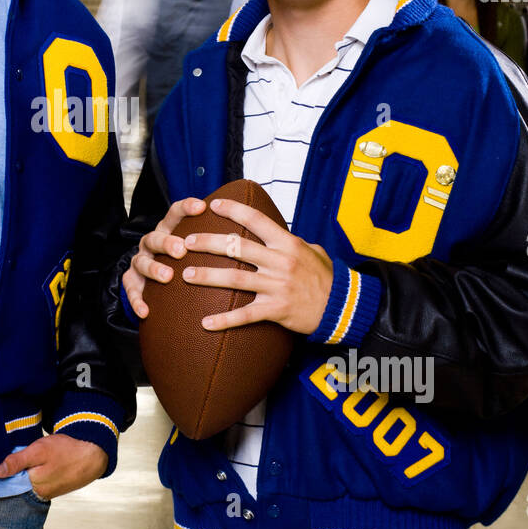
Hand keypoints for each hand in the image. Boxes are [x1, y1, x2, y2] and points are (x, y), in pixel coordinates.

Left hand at [0, 434, 107, 498]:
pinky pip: (42, 482)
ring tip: (37, 459)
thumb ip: (17, 461)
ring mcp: (50, 492)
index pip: (10, 480)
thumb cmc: (68, 451)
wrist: (94, 454)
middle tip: (25, 454)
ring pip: (31, 481)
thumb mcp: (39, 450)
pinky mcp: (57, 488)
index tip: (6, 458)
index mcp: (34, 486)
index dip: (7, 468)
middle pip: (20, 481)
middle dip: (19, 470)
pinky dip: (40, 473)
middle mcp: (41, 493)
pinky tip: (45, 464)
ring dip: (30, 471)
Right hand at [122, 196, 206, 317]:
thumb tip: (251, 230)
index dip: (187, 207)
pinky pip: (131, 290)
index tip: (202, 207)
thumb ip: (214, 239)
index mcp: (169, 229)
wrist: (159, 280)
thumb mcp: (197, 246)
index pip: (175, 213)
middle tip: (182, 249)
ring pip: (141, 261)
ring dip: (153, 268)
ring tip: (167, 276)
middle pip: (155, 237)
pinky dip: (136, 300)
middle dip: (168, 242)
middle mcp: (152, 243)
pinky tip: (146, 311)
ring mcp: (140, 261)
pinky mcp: (133, 280)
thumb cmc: (186, 259)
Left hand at [178, 197, 333, 334]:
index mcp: (287, 243)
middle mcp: (280, 262)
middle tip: (186, 241)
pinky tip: (205, 323)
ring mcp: (277, 286)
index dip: (233, 210)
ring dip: (207, 276)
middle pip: (236, 247)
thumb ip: (290, 241)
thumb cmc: (325, 277)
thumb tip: (272, 231)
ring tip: (186, 274)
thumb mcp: (312, 251)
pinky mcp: (276, 309)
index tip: (213, 205)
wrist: (342, 307)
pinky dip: (224, 320)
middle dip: (208, 243)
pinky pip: (245, 315)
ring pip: (235, 279)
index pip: (256, 219)